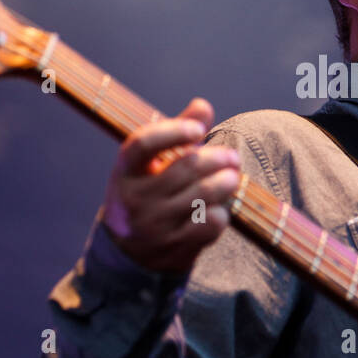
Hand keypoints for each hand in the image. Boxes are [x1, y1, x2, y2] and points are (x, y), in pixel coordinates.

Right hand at [101, 97, 240, 275]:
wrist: (128, 252)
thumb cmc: (146, 192)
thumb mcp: (149, 164)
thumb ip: (176, 132)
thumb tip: (203, 105)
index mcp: (125, 171)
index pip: (143, 144)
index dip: (173, 131)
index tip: (199, 130)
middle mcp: (135, 199)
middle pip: (186, 169)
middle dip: (217, 158)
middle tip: (232, 157)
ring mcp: (154, 225)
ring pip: (203, 196)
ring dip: (226, 182)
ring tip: (232, 177)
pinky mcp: (174, 248)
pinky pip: (210, 224)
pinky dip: (222, 213)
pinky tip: (220, 209)